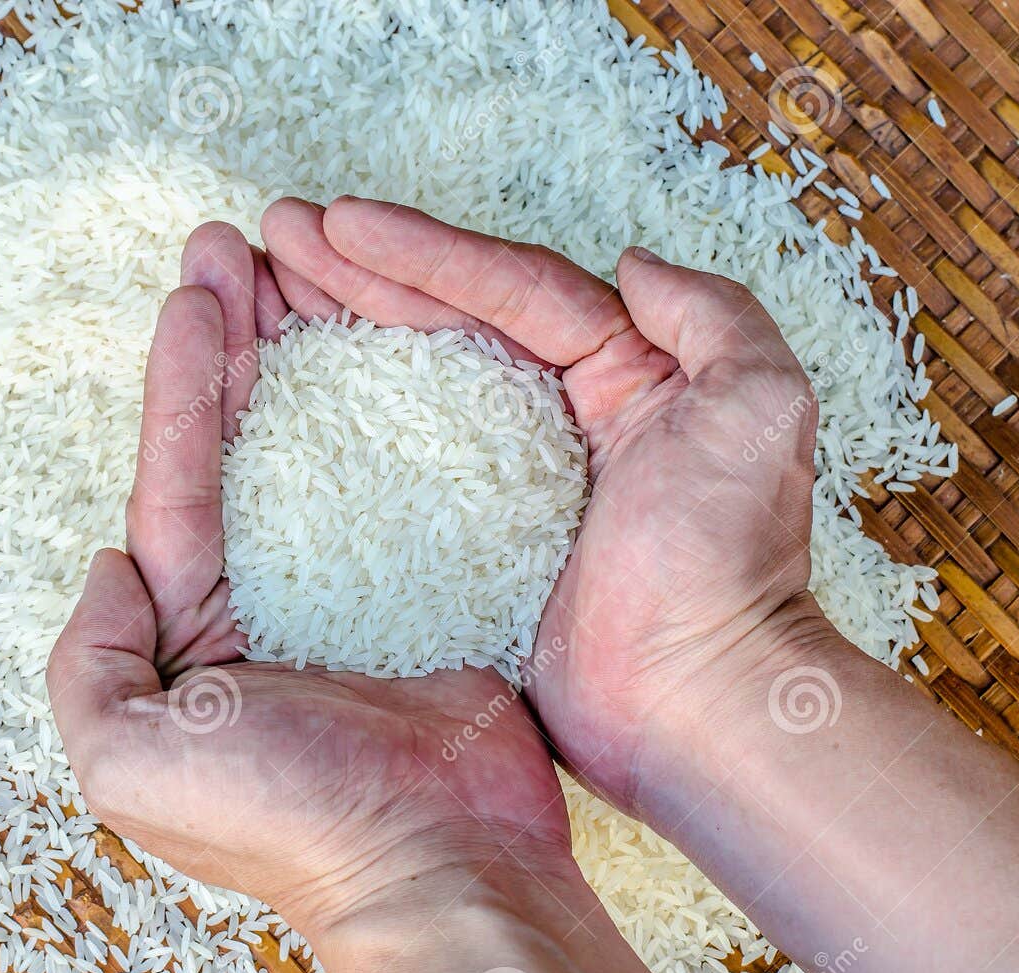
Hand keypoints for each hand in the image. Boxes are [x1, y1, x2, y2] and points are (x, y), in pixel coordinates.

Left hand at [46, 222, 702, 972]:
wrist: (439, 867)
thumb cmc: (284, 822)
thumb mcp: (125, 761)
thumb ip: (91, 661)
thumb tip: (114, 564)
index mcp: (191, 635)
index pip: (176, 483)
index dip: (182, 383)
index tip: (195, 291)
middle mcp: (263, 606)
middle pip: (243, 447)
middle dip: (235, 344)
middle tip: (238, 243)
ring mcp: (351, 595)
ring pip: (321, 451)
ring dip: (308, 358)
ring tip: (303, 261)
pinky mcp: (429, 591)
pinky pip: (408, 483)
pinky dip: (396, 413)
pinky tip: (395, 345)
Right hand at [261, 197, 825, 818]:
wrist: (695, 705)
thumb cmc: (727, 563)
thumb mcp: (759, 409)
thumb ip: (712, 316)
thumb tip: (631, 262)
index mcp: (622, 373)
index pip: (509, 290)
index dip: (422, 249)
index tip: (337, 221)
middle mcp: (560, 416)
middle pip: (446, 322)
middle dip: (358, 272)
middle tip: (275, 235)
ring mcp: (507, 484)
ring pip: (411, 383)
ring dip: (338, 329)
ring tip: (258, 289)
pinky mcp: (468, 548)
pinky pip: (396, 472)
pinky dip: (342, 428)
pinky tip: (284, 396)